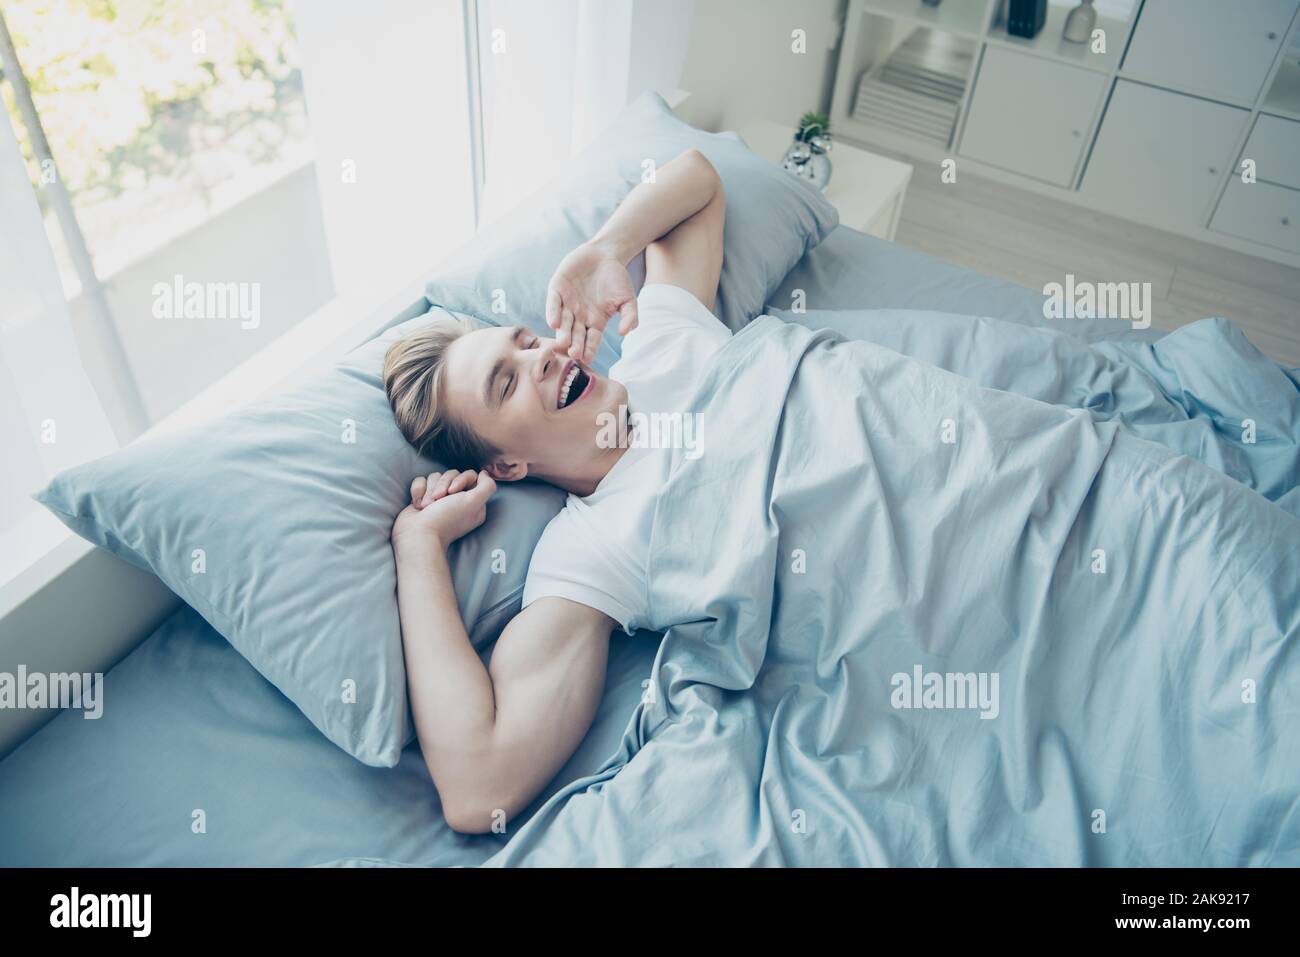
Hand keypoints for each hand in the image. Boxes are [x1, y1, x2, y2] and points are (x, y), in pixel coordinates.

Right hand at [392, 470, 496, 554]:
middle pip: (451, 474)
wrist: (418, 533)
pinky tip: (418, 505)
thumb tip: (484, 473)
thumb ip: (487, 486)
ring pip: (435, 477)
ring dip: (429, 490)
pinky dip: (418, 491)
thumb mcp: (474, 503)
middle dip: (442, 484)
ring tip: (426, 506)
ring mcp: (439, 499)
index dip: (460, 479)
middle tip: (438, 499)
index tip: (453, 491)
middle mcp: (457, 499)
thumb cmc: (446, 519)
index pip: (470, 476)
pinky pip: (421, 481)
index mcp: (473, 501)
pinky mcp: (423, 497)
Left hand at [545, 241, 638, 363]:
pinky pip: (553, 303)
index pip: (591, 339)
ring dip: (563, 332)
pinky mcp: (557, 289)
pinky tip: (554, 322)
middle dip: (574, 344)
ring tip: (563, 342)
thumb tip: (625, 332)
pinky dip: (553, 312)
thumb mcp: (628, 299)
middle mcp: (579, 316)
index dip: (589, 349)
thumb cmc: (617, 278)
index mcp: (595, 321)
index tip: (587, 359)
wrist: (605, 254)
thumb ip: (630, 316)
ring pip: (564, 322)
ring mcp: (567, 303)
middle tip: (573, 354)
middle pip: (575, 334)